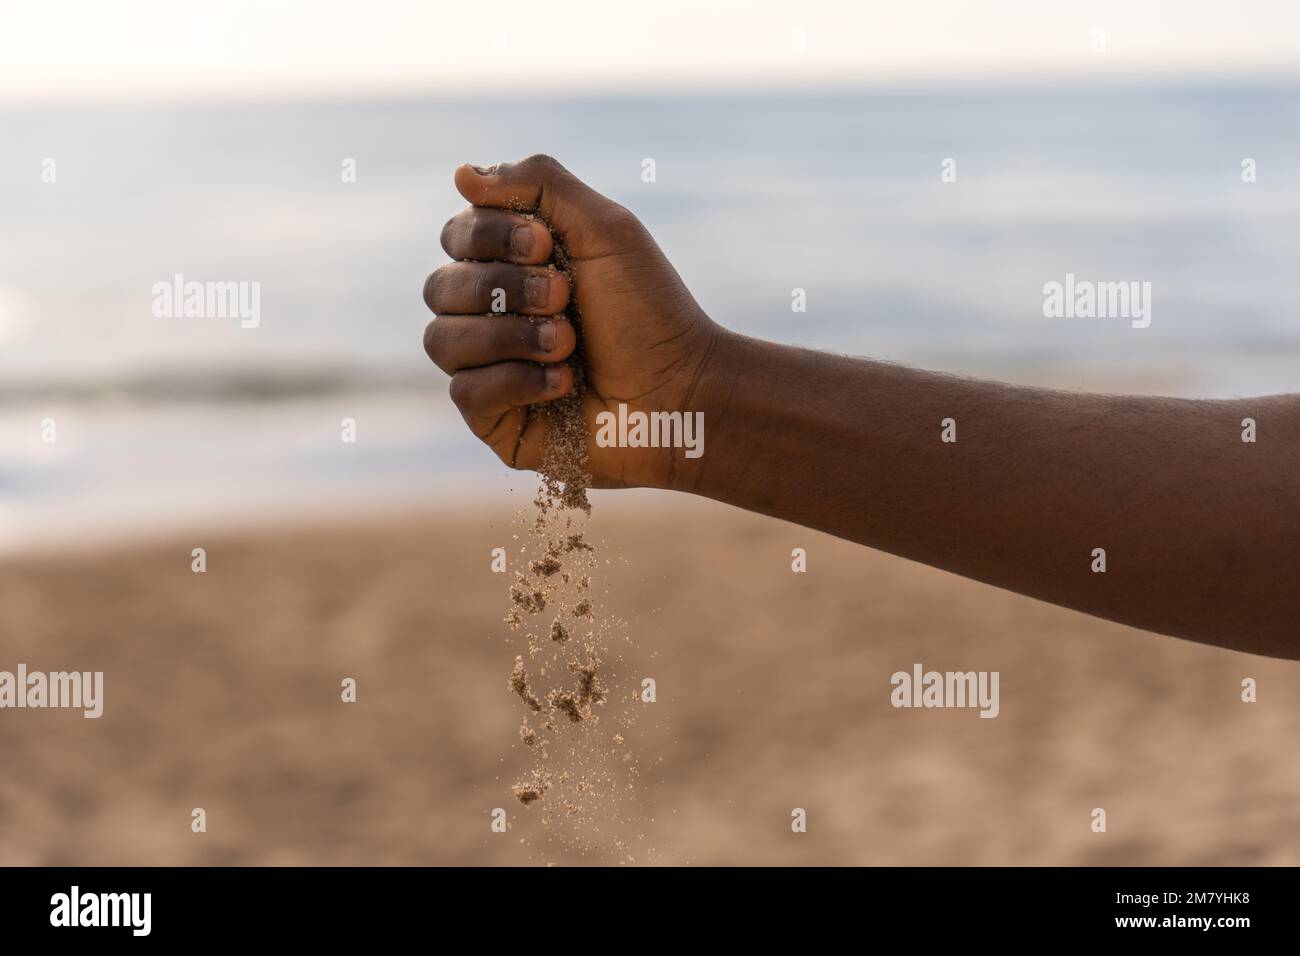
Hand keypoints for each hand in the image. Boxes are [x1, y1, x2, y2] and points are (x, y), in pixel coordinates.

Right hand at [422, 154, 723, 488]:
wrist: (683, 390)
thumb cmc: (649, 310)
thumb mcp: (603, 228)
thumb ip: (539, 184)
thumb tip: (461, 174)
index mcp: (512, 265)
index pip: (457, 236)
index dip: (489, 236)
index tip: (544, 245)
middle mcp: (492, 315)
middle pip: (440, 287)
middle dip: (505, 288)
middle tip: (564, 296)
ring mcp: (488, 369)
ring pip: (442, 340)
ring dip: (511, 335)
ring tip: (568, 343)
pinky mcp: (493, 420)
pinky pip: (465, 392)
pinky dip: (516, 381)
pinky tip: (563, 383)